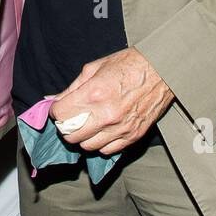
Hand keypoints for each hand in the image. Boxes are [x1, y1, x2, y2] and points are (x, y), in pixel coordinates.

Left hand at [49, 47, 173, 153]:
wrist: (161, 69)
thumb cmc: (128, 64)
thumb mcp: (94, 68)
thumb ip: (72, 87)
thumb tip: (54, 100)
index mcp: (94, 94)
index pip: (60, 115)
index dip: (56, 110)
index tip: (60, 107)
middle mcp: (106, 115)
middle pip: (71, 135)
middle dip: (66, 126)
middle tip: (72, 117)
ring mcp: (121, 128)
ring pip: (87, 146)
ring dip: (83, 136)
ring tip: (88, 123)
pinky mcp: (133, 136)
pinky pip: (107, 150)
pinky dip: (101, 143)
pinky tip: (103, 130)